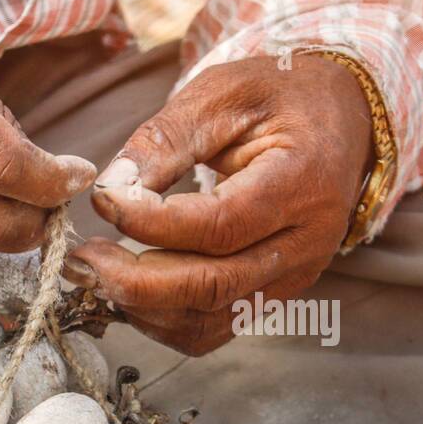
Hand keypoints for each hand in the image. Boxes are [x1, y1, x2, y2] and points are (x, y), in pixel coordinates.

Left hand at [70, 54, 371, 354]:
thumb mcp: (222, 94)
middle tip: (82, 258)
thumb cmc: (280, 97)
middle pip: (214, 286)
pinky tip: (133, 288)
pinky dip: (165, 321)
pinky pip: (215, 329)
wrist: (340, 120)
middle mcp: (306, 243)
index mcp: (302, 183)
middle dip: (136, 281)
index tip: (104, 201)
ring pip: (211, 319)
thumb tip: (110, 188)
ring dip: (144, 307)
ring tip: (98, 271)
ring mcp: (294, 277)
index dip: (152, 224)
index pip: (220, 225)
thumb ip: (164, 139)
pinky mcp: (275, 294)